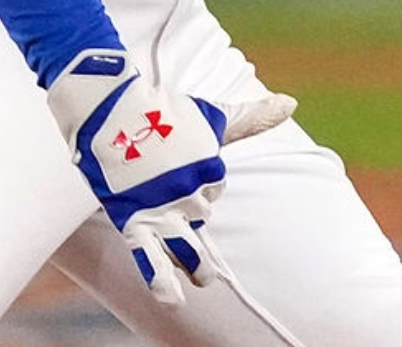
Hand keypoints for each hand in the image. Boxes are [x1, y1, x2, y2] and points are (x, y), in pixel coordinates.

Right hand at [46, 49, 294, 303]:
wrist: (110, 108)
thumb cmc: (163, 110)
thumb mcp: (213, 115)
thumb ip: (252, 118)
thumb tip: (291, 102)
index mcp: (210, 166)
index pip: (213, 186)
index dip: (196, 178)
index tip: (177, 161)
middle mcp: (190, 191)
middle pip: (201, 214)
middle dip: (191, 210)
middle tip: (177, 203)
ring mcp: (163, 207)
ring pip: (186, 243)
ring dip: (195, 263)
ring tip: (203, 278)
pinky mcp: (134, 219)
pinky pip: (150, 256)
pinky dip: (161, 280)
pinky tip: (172, 298)